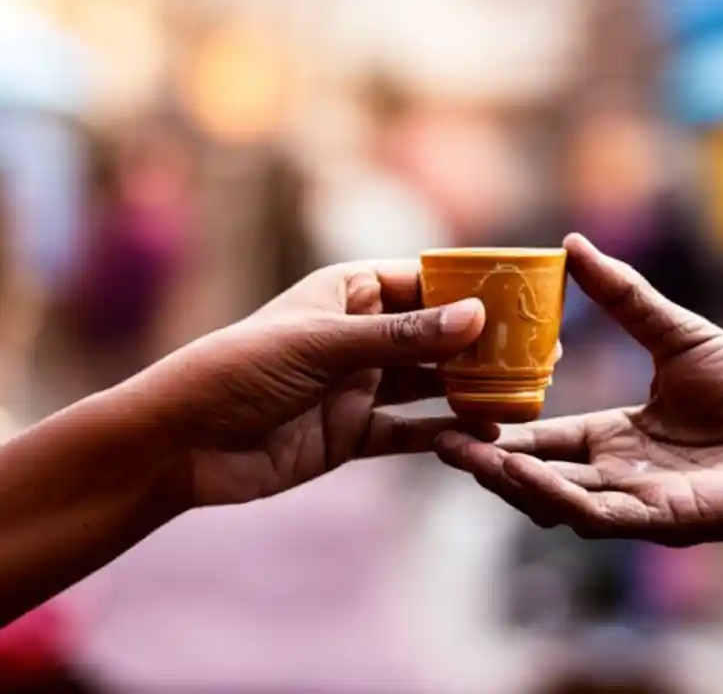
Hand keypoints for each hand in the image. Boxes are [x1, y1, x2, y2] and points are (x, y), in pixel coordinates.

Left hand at [121, 260, 493, 506]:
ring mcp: (358, 385)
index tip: (529, 295)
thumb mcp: (324, 346)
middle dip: (486, 344)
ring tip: (524, 395)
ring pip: (430, 383)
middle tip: (541, 353)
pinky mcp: (352, 433)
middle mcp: (360, 334)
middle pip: (438, 335)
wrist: (181, 442)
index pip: (428, 279)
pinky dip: (443, 433)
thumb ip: (403, 337)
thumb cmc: (239, 370)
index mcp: (351, 290)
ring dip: (472, 389)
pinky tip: (481, 434)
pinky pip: (409, 431)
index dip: (477, 287)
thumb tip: (479, 317)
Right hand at [435, 235, 722, 545]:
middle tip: (437, 442)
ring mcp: (641, 504)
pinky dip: (557, 496)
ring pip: (558, 503)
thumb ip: (626, 298)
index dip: (497, 433)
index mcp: (618, 440)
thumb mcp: (679, 335)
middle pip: (538, 478)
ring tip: (465, 455)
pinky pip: (602, 516)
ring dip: (509, 483)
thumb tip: (571, 244)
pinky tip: (523, 473)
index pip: (543, 441)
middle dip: (486, 465)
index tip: (450, 413)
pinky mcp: (669, 522)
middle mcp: (621, 478)